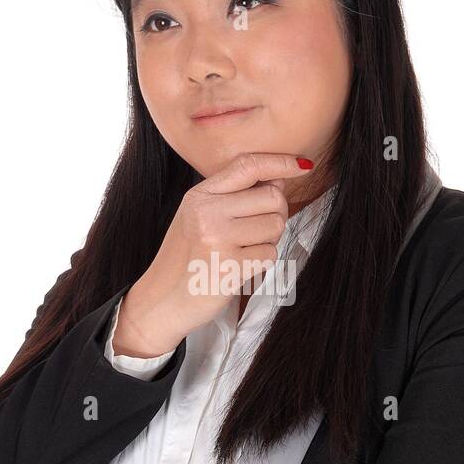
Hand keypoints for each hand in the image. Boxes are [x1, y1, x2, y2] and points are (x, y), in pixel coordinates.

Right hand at [113, 151, 314, 357]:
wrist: (161, 301)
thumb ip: (234, 196)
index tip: (302, 164)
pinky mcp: (229, 268)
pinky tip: (239, 267)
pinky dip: (262, 262)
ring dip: (269, 239)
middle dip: (276, 213)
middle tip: (257, 230)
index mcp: (199, 196)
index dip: (280, 162)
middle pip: (272, 197)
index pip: (248, 165)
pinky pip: (270, 254)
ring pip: (276, 225)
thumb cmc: (186, 259)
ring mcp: (217, 240)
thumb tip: (279, 178)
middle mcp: (207, 213)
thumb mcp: (198, 216)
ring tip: (243, 249)